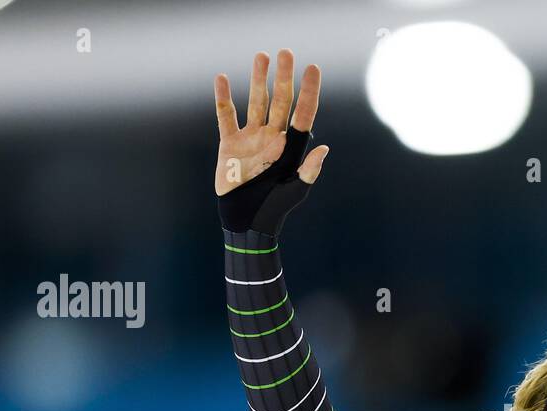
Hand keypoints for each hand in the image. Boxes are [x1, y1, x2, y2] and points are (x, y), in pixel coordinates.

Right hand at [214, 49, 328, 196]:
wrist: (247, 222)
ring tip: (261, 56)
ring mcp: (251, 139)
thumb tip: (323, 149)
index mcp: (290, 147)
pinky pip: (226, 117)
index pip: (302, 114)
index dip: (308, 92)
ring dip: (257, 80)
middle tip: (286, 53)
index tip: (313, 69)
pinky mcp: (229, 144)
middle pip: (280, 101)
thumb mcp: (294, 191)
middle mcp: (272, 138)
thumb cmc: (274, 209)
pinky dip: (224, 98)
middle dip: (284, 77)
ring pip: (255, 102)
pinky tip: (223, 79)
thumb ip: (308, 171)